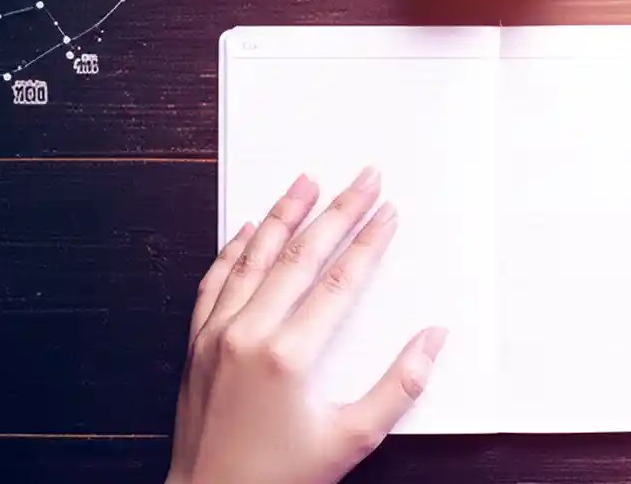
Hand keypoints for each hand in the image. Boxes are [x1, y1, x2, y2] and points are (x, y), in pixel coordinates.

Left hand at [167, 168, 447, 483]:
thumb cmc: (279, 478)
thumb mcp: (352, 440)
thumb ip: (399, 387)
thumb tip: (433, 340)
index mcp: (287, 356)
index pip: (339, 282)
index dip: (368, 242)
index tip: (388, 213)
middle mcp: (248, 334)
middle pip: (301, 256)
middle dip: (337, 212)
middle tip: (362, 178)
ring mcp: (217, 334)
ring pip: (253, 258)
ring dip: (283, 215)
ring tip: (306, 181)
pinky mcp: (197, 343)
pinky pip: (215, 281)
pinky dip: (233, 250)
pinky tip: (248, 229)